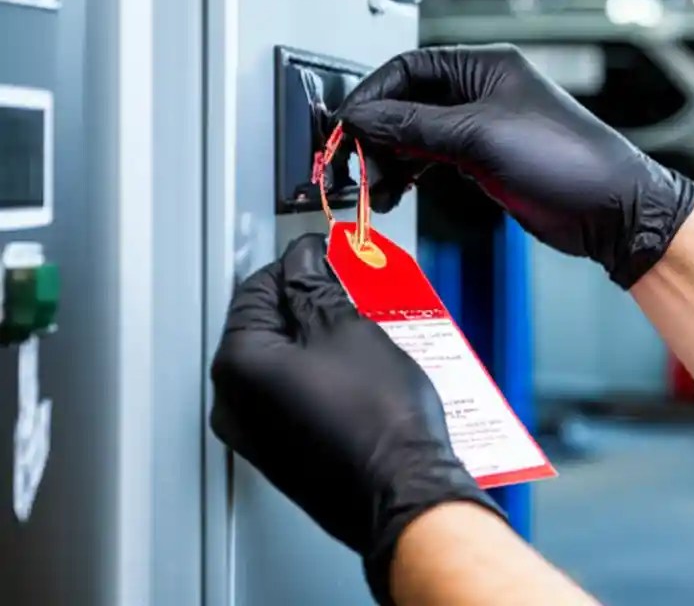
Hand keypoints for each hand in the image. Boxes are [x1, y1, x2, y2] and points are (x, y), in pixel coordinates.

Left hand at [210, 234, 502, 603]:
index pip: (256, 289)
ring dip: (322, 339)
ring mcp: (259, 434)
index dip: (297, 263)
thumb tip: (304, 261)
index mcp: (239, 365)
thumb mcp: (349, 329)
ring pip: (285, 364)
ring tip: (366, 325)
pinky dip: (325, 374)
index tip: (325, 255)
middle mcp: (235, 404)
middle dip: (311, 303)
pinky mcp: (287, 454)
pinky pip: (297, 397)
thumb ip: (316, 287)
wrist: (404, 492)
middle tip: (351, 289)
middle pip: (268, 329)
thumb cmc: (378, 422)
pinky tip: (364, 367)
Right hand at [337, 44, 693, 287]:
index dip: (371, 95)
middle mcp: (482, 91)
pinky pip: (431, 159)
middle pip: (407, 102)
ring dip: (389, 160)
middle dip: (376, 133)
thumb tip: (363, 116)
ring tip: (376, 187)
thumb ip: (415, 126)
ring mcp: (483, 128)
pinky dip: (409, 175)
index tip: (345, 125)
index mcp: (484, 67)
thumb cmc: (569, 162)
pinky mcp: (485, 161)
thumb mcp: (480, 137)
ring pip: (416, 135)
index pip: (407, 67)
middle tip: (355, 163)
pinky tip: (397, 191)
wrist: (612, 209)